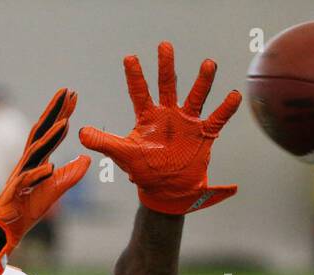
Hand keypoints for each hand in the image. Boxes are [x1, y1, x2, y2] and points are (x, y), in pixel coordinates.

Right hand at [0, 88, 90, 274]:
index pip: (51, 131)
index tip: (73, 95)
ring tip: (65, 123)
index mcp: (37, 159)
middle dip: (53, 111)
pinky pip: (27, 181)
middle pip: (41, 131)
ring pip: (35, 151)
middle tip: (66, 91)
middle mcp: (28, 162)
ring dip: (50, 137)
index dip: (62, 113)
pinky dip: (38, 174)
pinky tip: (50, 168)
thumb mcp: (56, 189)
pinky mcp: (15, 191)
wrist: (8, 225)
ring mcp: (20, 174)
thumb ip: (71, 174)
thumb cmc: (28, 206)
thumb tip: (87, 159)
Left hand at [79, 41, 240, 214]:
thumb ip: (104, 142)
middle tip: (164, 46)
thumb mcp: (123, 155)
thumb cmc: (144, 169)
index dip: (135, 76)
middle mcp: (168, 114)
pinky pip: (217, 118)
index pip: (139, 92)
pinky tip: (232, 95)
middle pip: (168, 86)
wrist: (167, 189)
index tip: (129, 58)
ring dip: (202, 82)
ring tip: (208, 64)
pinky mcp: (203, 133)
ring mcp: (187, 122)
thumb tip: (80, 133)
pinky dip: (225, 108)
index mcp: (148, 117)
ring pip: (195, 97)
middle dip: (166, 67)